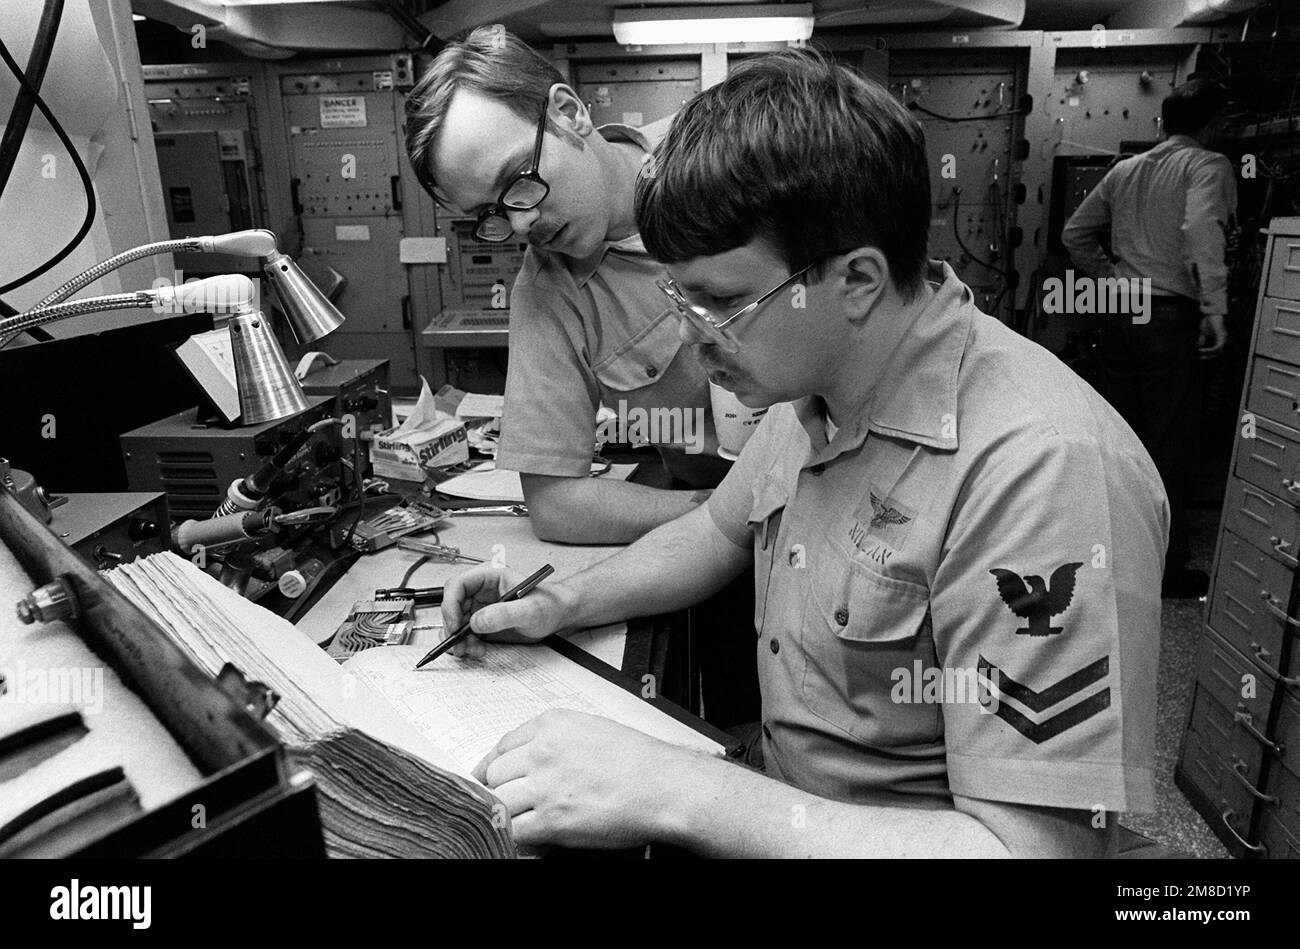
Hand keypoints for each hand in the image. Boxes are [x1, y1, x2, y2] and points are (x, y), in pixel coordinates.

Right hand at [439, 564, 574, 658]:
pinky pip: (464, 632)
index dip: (450, 605)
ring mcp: (481, 605)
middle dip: (452, 627)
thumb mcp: (530, 610)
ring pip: (456, 621)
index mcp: (490, 575)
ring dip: (458, 638)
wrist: (559, 615)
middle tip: (459, 644)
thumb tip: (478, 621)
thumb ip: (504, 614)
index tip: (456, 625)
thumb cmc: (549, 604)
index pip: (457, 585)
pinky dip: (466, 643)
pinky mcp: (483, 620)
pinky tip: (477, 650)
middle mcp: (481, 589)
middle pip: (452, 605)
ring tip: (471, 650)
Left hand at [473, 709, 690, 847]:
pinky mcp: (552, 819)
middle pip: (495, 773)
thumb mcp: (591, 730)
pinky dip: (514, 835)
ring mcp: (545, 786)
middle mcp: (544, 751)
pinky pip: (513, 830)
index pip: (503, 745)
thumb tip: (527, 759)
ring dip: (506, 812)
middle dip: (498, 788)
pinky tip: (526, 834)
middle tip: (505, 801)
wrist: (663, 786)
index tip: (490, 777)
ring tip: (518, 818)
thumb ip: (554, 740)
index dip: (494, 765)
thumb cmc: (638, 760)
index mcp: (552, 725)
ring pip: (499, 800)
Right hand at [1198, 313, 1226, 357]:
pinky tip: (1202, 350)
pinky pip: (1217, 347)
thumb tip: (1199, 347)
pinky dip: (1210, 350)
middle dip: (1209, 356)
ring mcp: (1223, 337)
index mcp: (1220, 338)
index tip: (1201, 357)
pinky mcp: (1221, 335)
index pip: (1217, 350)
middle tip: (1201, 357)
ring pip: (1218, 351)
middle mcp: (1223, 338)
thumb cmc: (1208, 320)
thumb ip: (1202, 339)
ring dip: (1209, 353)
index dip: (1209, 355)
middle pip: (1219, 352)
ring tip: (1201, 352)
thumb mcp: (1203, 332)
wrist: (1210, 313)